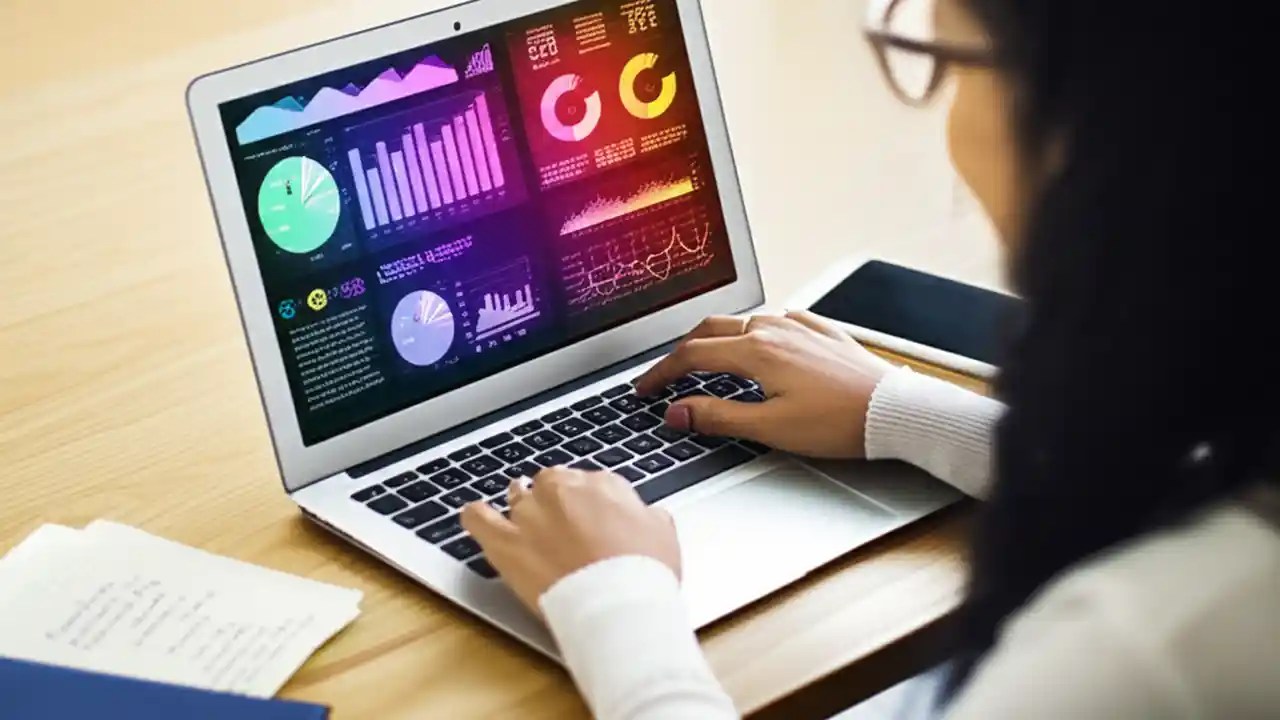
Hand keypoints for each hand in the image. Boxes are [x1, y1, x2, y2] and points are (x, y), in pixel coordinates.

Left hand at [460, 468, 680, 614]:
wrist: (617, 606)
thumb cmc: (643, 573)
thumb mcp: (662, 533)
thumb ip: (646, 516)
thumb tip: (644, 516)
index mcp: (601, 484)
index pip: (588, 482)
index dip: (589, 503)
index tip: (592, 519)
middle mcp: (561, 491)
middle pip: (550, 485)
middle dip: (555, 502)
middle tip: (564, 528)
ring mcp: (529, 515)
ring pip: (516, 498)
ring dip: (521, 507)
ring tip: (525, 521)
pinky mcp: (505, 544)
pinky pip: (478, 518)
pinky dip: (476, 515)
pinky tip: (476, 515)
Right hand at [635, 311, 894, 458]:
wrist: (895, 412)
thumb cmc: (838, 423)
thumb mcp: (770, 429)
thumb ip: (718, 417)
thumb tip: (678, 412)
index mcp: (756, 351)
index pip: (692, 356)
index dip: (661, 373)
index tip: (646, 389)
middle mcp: (774, 330)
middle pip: (712, 330)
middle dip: (683, 350)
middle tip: (668, 373)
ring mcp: (800, 327)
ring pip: (745, 322)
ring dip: (720, 339)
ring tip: (712, 361)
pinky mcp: (823, 332)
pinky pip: (780, 322)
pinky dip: (758, 332)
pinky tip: (764, 344)